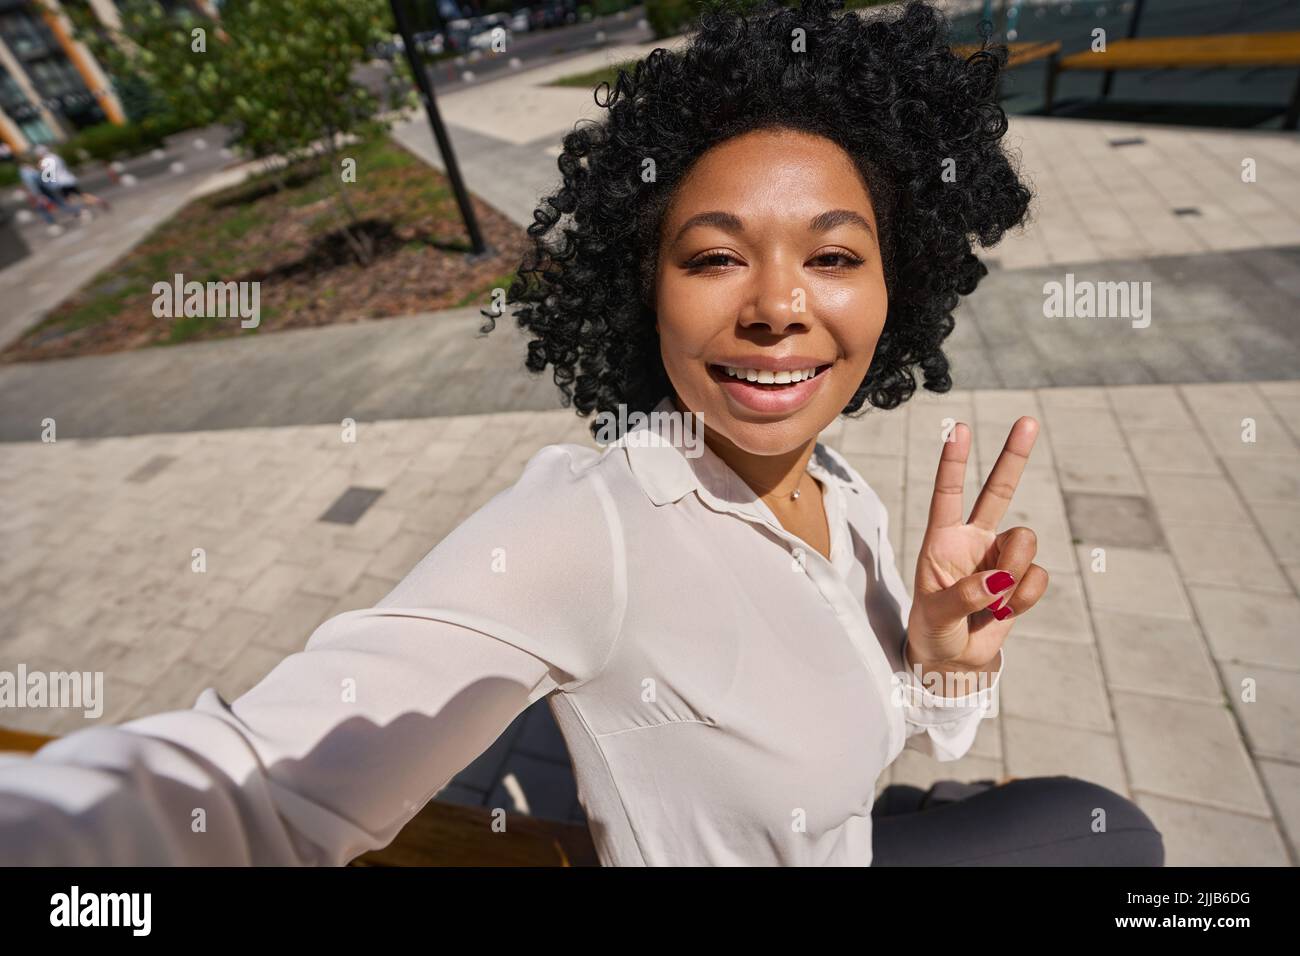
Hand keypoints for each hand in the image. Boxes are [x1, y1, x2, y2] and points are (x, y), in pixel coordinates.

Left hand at [904, 417, 1048, 677]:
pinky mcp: (1021, 581)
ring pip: (1024, 543)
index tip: (958, 429)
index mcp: (942, 540)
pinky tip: (1003, 611)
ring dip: (1013, 573)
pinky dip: (1023, 599)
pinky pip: (1036, 578)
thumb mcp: (935, 616)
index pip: (947, 494)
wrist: (955, 660)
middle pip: (998, 491)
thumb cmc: (933, 632)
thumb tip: (998, 581)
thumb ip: (963, 596)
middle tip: (1028, 421)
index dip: (953, 463)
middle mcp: (973, 540)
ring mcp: (1000, 558)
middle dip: (1014, 456)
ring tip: (992, 600)